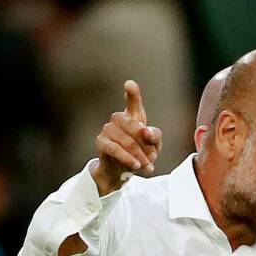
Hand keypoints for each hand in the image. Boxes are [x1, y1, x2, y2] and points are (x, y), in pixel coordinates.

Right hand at [92, 80, 162, 195]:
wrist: (120, 170)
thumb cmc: (138, 153)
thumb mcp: (153, 146)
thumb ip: (155, 137)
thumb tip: (148, 133)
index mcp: (133, 116)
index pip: (133, 102)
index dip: (132, 93)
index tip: (129, 85)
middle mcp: (118, 119)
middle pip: (135, 126)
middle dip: (146, 144)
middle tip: (153, 157)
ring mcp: (107, 129)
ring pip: (127, 141)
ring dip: (140, 155)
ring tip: (147, 166)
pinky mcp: (101, 142)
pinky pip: (115, 149)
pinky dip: (128, 158)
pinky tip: (136, 166)